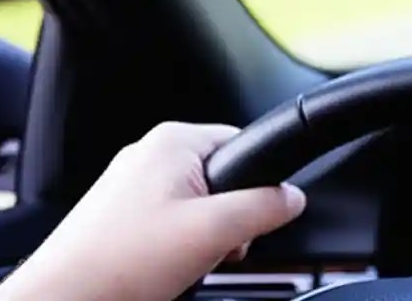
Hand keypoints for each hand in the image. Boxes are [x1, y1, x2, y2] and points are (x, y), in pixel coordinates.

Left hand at [0, 122, 305, 300]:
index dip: (257, 187)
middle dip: (228, 220)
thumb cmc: (120, 265)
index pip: (245, 146)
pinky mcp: (118, 215)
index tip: (248, 220)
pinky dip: (175, 247)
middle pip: (223, 179)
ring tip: (180, 263)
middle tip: (211, 248)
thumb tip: (293, 197)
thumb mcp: (215, 233)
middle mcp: (149, 154)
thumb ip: (265, 208)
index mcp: (174, 141)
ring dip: (202, 238)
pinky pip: (170, 222)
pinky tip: (162, 270)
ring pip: (197, 205)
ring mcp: (130, 185)